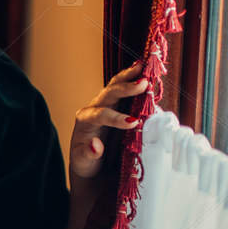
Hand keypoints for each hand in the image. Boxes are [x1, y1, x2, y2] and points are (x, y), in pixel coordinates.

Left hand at [69, 62, 148, 179]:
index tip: (133, 123)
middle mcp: (93, 108)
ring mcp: (104, 104)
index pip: (100, 115)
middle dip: (126, 88)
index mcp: (84, 120)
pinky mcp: (115, 104)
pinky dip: (133, 78)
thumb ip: (88, 154)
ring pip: (115, 85)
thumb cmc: (85, 161)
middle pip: (108, 94)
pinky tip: (144, 71)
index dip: (116, 118)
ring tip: (143, 67)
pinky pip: (123, 87)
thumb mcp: (83, 161)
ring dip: (129, 76)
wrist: (89, 159)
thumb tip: (95, 145)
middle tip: (144, 83)